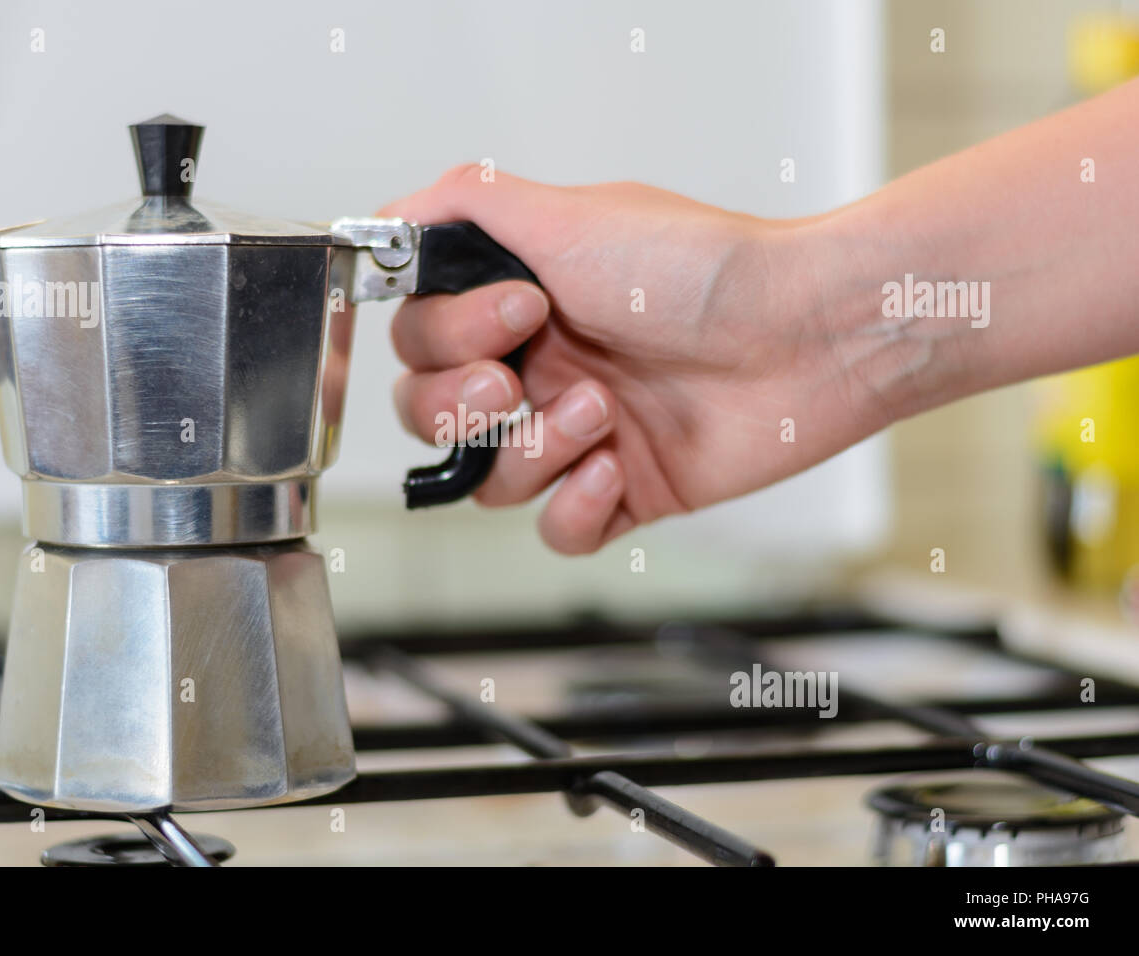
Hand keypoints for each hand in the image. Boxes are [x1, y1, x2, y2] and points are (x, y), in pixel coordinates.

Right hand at [380, 168, 886, 553]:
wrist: (806, 334)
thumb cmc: (706, 269)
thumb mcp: (574, 213)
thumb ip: (471, 203)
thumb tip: (393, 214)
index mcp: (519, 303)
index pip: (419, 341)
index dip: (446, 338)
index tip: (518, 310)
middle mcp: (541, 366)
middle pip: (432, 415)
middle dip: (462, 404)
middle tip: (518, 380)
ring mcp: (580, 432)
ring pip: (489, 479)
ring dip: (533, 449)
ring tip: (603, 411)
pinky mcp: (625, 489)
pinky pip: (556, 530)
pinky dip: (572, 509)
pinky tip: (612, 470)